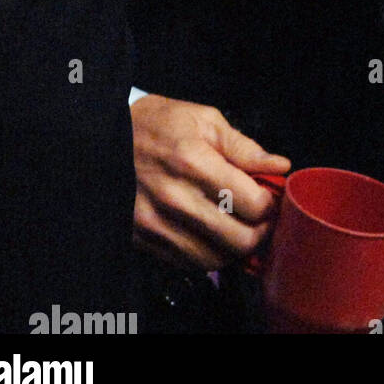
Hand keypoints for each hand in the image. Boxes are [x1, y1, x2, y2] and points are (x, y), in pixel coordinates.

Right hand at [131, 94, 290, 271]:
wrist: (103, 140)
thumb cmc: (159, 124)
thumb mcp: (205, 120)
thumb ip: (245, 147)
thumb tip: (280, 166)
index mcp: (193, 161)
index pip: (251, 203)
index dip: (271, 205)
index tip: (271, 198)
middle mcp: (175, 198)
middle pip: (239, 239)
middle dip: (261, 231)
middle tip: (262, 218)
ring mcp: (156, 223)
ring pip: (216, 258)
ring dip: (236, 248)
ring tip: (240, 227)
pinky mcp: (143, 239)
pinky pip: (188, 263)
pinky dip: (209, 255)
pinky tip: (214, 235)